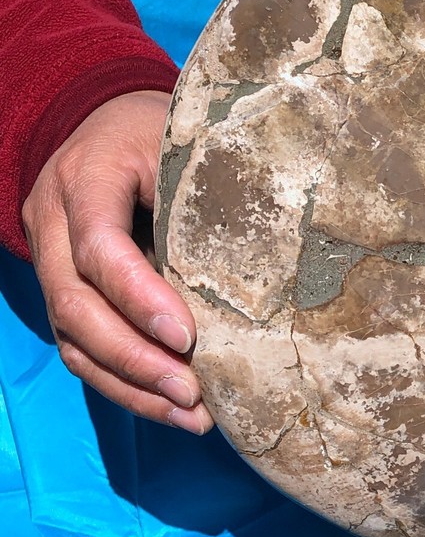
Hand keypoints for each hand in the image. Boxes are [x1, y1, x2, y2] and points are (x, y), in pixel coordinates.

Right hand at [21, 90, 213, 433]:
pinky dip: (123, 381)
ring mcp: (50, 259)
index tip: (188, 337)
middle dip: (135, 359)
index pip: (99, 247)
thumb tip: (263, 264)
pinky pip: (81, 345)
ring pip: (74, 337)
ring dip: (131, 385)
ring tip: (191, 416)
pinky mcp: (64, 288)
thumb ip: (201, 195)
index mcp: (84, 178)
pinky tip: (168, 406)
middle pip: (75, 305)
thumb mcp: (183, 145)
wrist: (105, 120)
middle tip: (193, 394)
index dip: (138, 296)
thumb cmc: (159, 131)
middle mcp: (52, 223)